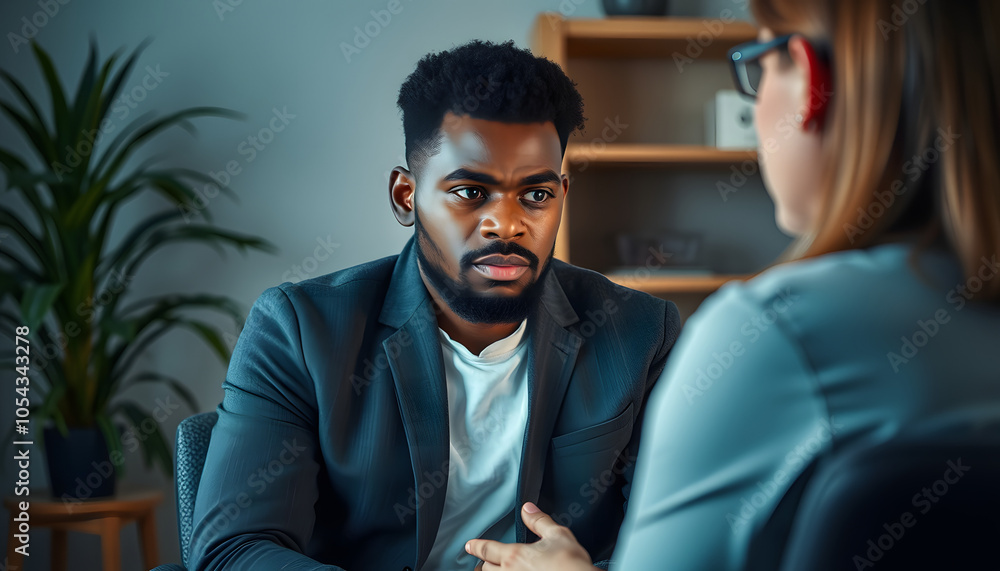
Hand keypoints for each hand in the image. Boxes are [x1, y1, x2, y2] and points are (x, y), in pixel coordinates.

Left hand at [465, 502, 596, 570]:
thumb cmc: (571, 565)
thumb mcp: (558, 535)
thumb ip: (540, 521)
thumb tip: (528, 508)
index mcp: (515, 556)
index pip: (487, 549)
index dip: (476, 546)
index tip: (469, 545)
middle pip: (486, 569)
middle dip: (484, 564)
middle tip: (483, 562)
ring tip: (491, 570)